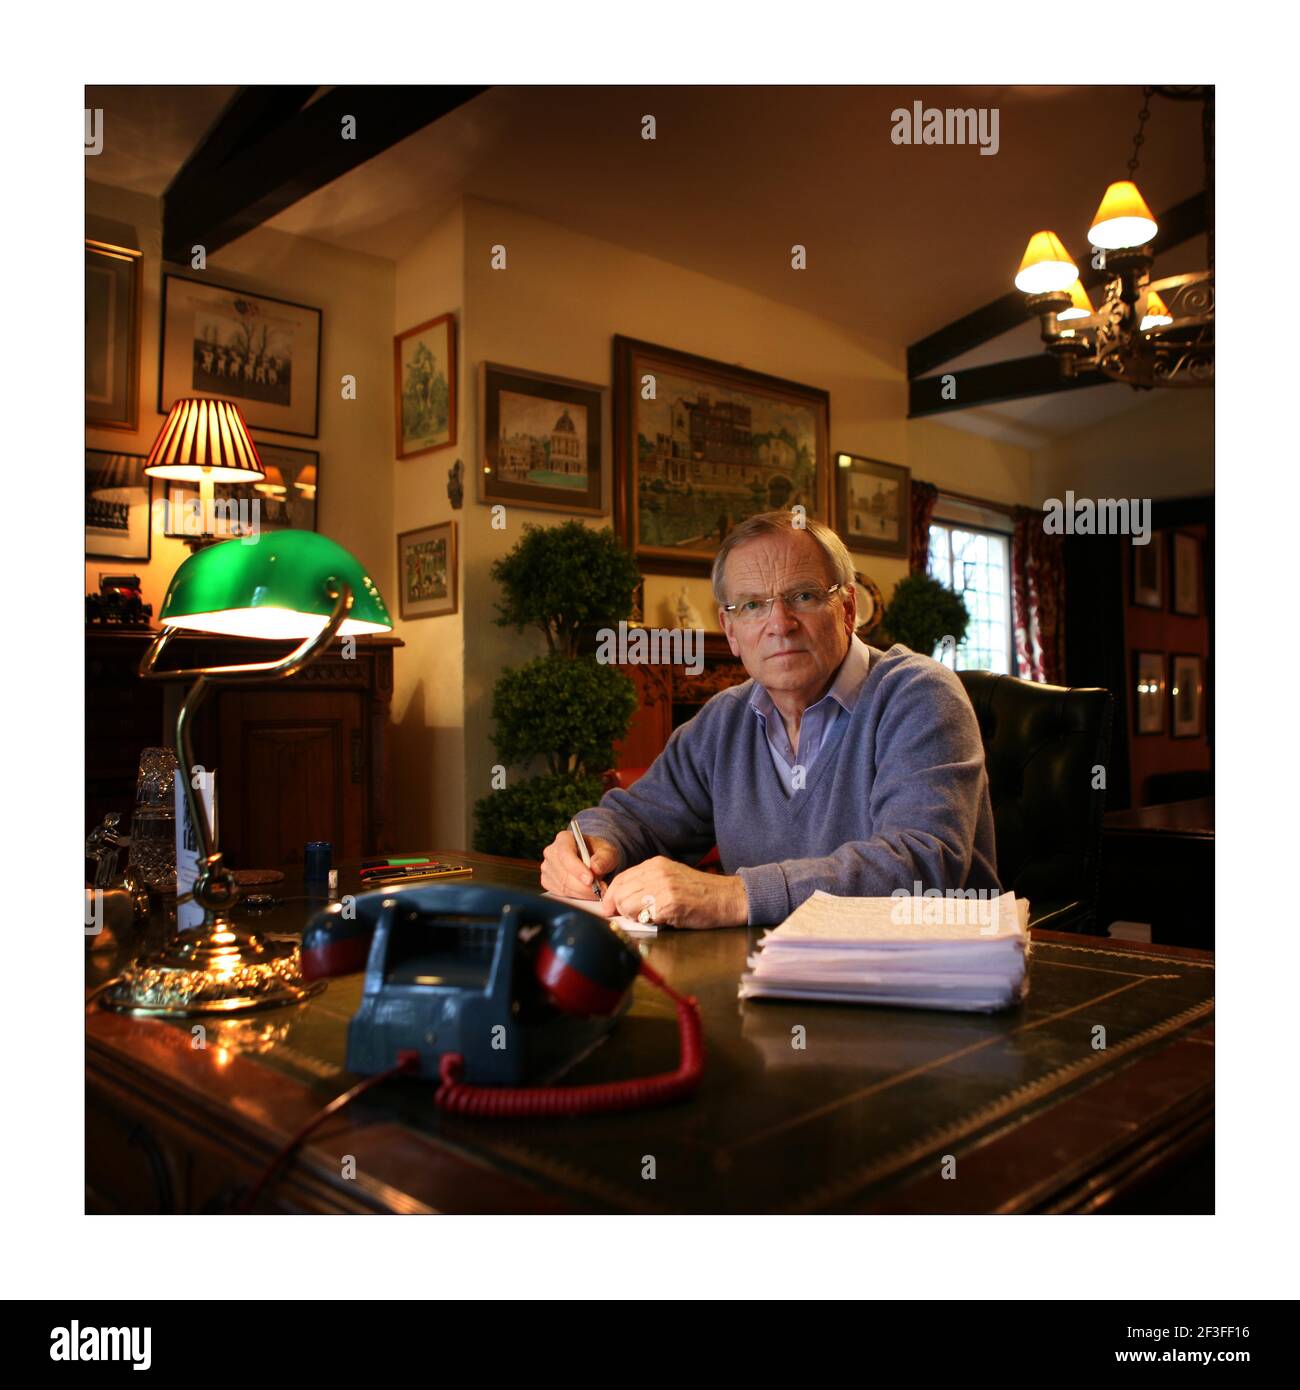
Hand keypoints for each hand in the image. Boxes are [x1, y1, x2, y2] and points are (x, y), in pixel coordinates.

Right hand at [540, 829, 620, 912]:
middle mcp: (551, 851)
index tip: (590, 880)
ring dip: (581, 893)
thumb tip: (595, 869)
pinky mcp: (547, 881)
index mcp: (564, 838)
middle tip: (600, 890)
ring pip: (562, 886)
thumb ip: (604, 859)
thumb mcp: (608, 852)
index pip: (566, 854)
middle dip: (583, 886)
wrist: (593, 859)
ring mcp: (547, 867)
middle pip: (563, 874)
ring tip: (597, 891)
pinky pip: (560, 893)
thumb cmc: (599, 853)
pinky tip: (586, 893)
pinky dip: (575, 896)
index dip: (577, 869)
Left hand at [605, 856, 748, 929]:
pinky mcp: (669, 903)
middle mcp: (656, 872)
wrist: (727, 898)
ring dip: (632, 916)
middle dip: (618, 908)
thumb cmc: (700, 893)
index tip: (609, 909)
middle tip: (627, 918)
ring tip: (649, 918)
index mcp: (655, 864)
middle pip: (619, 892)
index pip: (621, 879)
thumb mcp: (670, 879)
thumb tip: (620, 901)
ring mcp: (663, 886)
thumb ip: (647, 885)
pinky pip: (643, 916)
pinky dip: (647, 922)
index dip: (611, 896)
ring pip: (626, 904)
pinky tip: (660, 921)